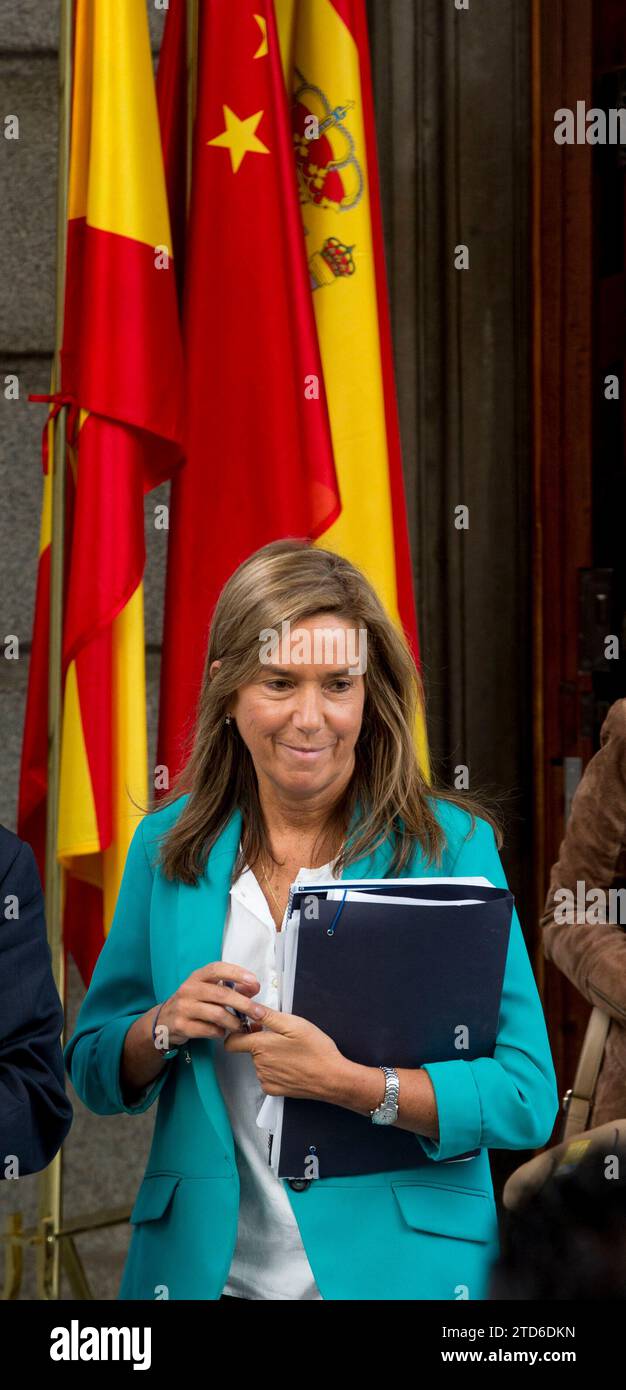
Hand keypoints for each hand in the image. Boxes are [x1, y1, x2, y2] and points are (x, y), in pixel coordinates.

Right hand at [157, 961, 264, 1047]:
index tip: (253, 981)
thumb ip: (231, 988)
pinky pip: (208, 1030)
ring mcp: (184, 1007)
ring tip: (241, 1026)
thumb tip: (253, 987)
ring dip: (234, 1022)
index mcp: (197, 977)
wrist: (164, 1020)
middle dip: (244, 1004)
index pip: (217, 969)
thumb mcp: (208, 990)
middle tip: (259, 1012)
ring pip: (216, 1014)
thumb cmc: (193, 1002)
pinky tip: (222, 1032)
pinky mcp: (181, 1025)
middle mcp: (189, 989)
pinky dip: (220, 1032)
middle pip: (221, 994)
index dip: (236, 973)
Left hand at [223, 1006, 344, 1099]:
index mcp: (261, 1046)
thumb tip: (251, 1009)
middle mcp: (259, 1065)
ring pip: (259, 1062)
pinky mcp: (273, 1090)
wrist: (331, 1078)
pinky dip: (275, 1070)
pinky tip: (291, 1065)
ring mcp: (266, 1079)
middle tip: (282, 1037)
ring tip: (291, 1052)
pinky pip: (267, 1076)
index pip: (231, 1041)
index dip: (238, 1032)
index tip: (250, 1027)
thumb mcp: (294, 1024)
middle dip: (261, 1041)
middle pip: (249, 1049)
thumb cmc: (316, 1051)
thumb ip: (267, 1016)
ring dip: (270, 1056)